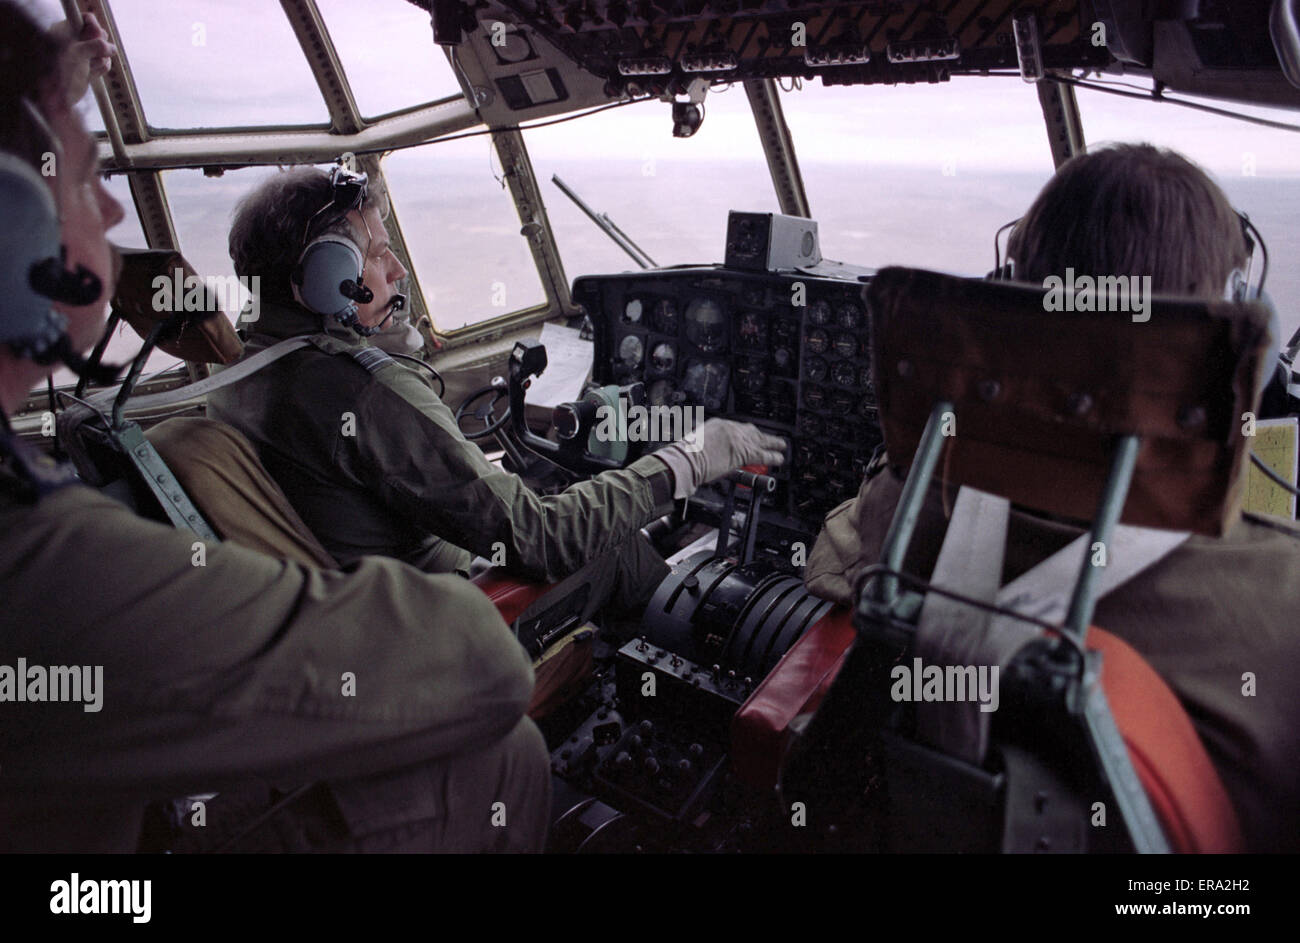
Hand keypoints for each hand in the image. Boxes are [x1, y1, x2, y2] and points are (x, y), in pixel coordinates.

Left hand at [52, 13, 114, 105]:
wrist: (56, 98)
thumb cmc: (58, 72)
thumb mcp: (77, 52)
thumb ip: (96, 45)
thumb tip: (111, 47)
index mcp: (64, 32)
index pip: (85, 20)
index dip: (93, 25)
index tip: (97, 34)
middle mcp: (72, 42)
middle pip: (97, 35)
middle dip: (99, 45)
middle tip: (93, 52)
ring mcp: (81, 56)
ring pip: (103, 51)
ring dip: (99, 59)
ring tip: (88, 66)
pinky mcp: (88, 68)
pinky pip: (103, 64)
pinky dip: (101, 68)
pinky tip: (91, 73)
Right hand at [654, 418, 786, 499]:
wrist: (686, 459)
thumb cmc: (686, 456)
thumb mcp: (696, 444)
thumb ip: (707, 446)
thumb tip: (712, 457)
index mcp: (718, 424)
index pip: (737, 428)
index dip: (747, 434)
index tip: (751, 436)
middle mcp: (730, 428)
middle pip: (752, 430)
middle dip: (762, 435)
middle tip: (770, 438)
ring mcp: (739, 439)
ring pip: (761, 440)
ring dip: (773, 443)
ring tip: (781, 446)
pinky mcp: (745, 452)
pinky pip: (764, 454)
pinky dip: (773, 456)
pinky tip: (779, 458)